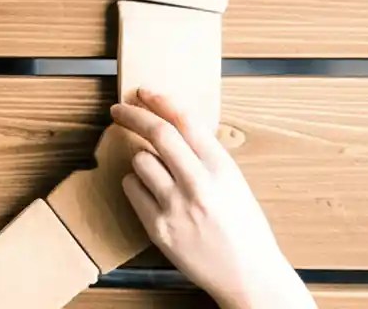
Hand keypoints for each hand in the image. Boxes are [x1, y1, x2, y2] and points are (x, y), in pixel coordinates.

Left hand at [112, 89, 315, 308]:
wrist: (249, 275)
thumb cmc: (243, 227)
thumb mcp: (233, 182)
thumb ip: (204, 155)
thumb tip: (169, 124)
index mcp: (223, 168)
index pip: (186, 120)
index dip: (160, 100)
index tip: (143, 91)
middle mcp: (199, 184)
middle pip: (157, 133)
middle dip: (132, 114)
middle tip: (119, 108)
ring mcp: (176, 206)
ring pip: (139, 161)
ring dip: (141, 160)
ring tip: (157, 175)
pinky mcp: (158, 227)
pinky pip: (132, 189)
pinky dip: (136, 186)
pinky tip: (153, 195)